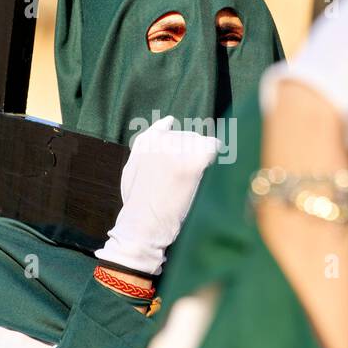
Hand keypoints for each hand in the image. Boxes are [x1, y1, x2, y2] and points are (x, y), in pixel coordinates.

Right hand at [97, 115, 221, 275]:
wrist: (142, 225)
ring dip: (201, 160)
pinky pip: (214, 148)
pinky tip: (204, 174)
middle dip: (190, 155)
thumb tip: (166, 121)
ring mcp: (177, 150)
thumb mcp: (133, 168)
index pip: (168, 128)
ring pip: (202, 143)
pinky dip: (213, 159)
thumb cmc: (138, 203)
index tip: (176, 167)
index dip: (178, 148)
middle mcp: (161, 139)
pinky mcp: (193, 162)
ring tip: (188, 182)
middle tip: (181, 182)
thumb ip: (146, 144)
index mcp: (146, 140)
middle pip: (189, 137)